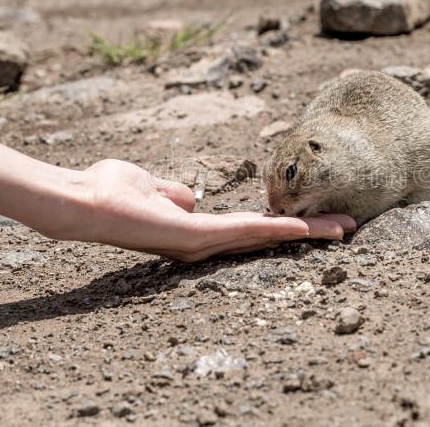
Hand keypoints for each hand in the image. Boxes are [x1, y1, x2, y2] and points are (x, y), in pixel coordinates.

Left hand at [59, 159, 355, 261]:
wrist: (81, 202)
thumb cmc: (109, 192)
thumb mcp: (150, 185)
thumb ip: (173, 191)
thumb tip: (190, 196)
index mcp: (198, 232)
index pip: (251, 229)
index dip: (284, 226)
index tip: (315, 221)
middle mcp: (204, 244)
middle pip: (266, 237)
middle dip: (309, 232)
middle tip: (348, 228)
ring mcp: (201, 242)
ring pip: (263, 236)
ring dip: (305, 231)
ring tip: (343, 228)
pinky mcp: (194, 236)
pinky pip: (242, 230)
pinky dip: (275, 228)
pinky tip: (304, 226)